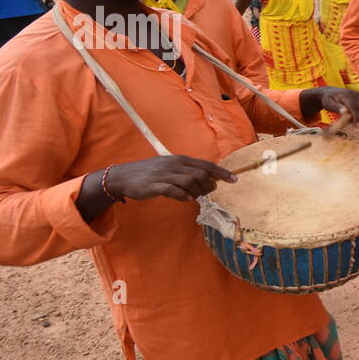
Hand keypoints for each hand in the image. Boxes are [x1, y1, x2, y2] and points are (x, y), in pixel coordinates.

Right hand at [106, 154, 235, 202]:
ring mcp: (163, 174)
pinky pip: (174, 191)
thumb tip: (209, 181)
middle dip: (208, 186)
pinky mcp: (154, 185)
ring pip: (189, 182)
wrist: (123, 176)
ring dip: (196, 192)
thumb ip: (189, 173)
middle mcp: (173, 165)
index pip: (206, 165)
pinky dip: (183, 196)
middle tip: (206, 193)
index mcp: (180, 160)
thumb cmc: (151, 174)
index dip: (222, 172)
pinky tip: (185, 199)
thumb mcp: (171, 169)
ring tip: (194, 197)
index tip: (235, 180)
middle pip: (200, 175)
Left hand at [301, 86, 358, 122]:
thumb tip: (344, 112)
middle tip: (347, 121)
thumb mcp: (329, 104)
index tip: (357, 126)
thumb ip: (337, 107)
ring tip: (348, 116)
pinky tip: (351, 113)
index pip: (354, 107)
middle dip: (357, 118)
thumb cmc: (328, 100)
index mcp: (346, 95)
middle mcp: (355, 94)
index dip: (356, 117)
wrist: (330, 92)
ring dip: (358, 116)